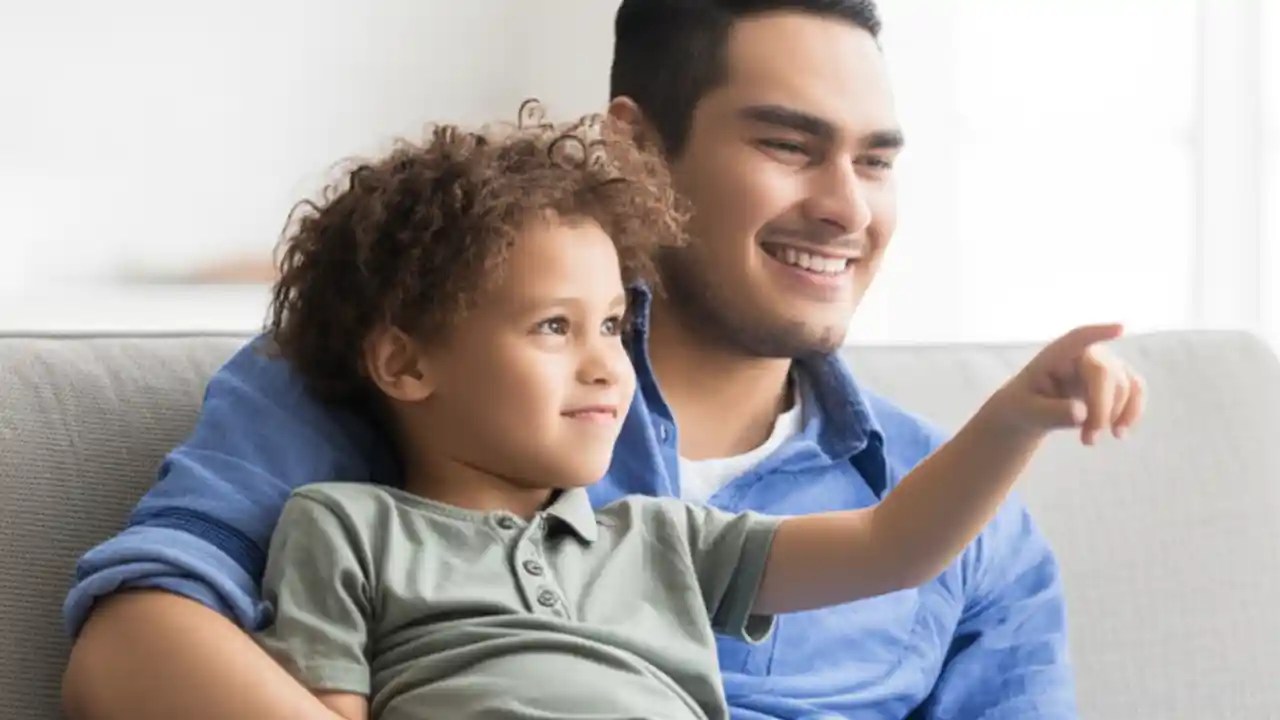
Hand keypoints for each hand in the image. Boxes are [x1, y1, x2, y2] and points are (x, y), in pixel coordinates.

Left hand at [988, 324, 1145, 444]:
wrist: (1031, 411)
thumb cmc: (1023, 405)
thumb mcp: (1026, 411)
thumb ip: (1050, 412)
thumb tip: (1081, 412)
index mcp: (1055, 355)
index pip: (1078, 338)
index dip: (1099, 333)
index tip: (1120, 329)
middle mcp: (1083, 355)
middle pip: (1105, 373)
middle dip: (1102, 409)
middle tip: (1088, 440)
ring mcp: (1103, 366)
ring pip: (1125, 384)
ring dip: (1115, 415)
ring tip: (1090, 440)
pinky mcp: (1117, 381)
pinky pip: (1135, 392)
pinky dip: (1131, 413)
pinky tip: (1119, 433)